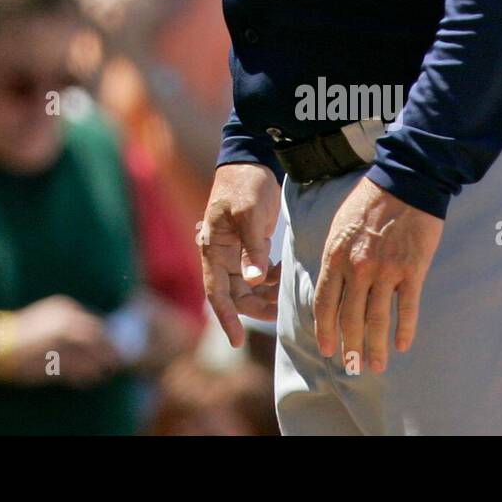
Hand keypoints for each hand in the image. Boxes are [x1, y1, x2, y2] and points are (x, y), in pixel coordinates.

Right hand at [6, 295, 122, 386]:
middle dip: (108, 352)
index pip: (95, 324)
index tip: (112, 346)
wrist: (1, 344)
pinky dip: (86, 377)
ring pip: (91, 357)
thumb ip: (71, 323)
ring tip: (102, 373)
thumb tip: (96, 335)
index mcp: (65, 308)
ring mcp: (61, 342)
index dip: (106, 337)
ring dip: (99, 367)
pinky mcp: (54, 361)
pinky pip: (78, 372)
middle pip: (97, 339)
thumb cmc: (27, 332)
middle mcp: (66, 323)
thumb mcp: (50, 319)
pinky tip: (89, 380)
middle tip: (115, 362)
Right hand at [200, 162, 280, 347]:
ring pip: (249, 288)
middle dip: (258, 307)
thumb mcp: (249, 214)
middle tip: (284, 309)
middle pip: (236, 295)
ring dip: (267, 295)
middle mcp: (221, 255)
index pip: (216, 292)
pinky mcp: (249, 247)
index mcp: (213, 248)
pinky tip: (285, 274)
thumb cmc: (244, 184)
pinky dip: (271, 280)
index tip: (236, 342)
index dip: (225, 318)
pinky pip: (258, 274)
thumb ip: (252, 247)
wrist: (251, 160)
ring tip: (288, 292)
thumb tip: (254, 280)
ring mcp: (235, 252)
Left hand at [313, 176, 443, 373]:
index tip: (326, 349)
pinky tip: (402, 345)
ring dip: (375, 346)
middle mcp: (357, 267)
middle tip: (352, 367)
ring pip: (377, 318)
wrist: (404, 182)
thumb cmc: (369, 202)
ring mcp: (385, 270)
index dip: (325, 329)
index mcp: (335, 256)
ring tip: (375, 365)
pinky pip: (407, 307)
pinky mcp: (412, 270)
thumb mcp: (339, 226)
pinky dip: (404, 329)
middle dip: (349, 346)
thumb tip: (332, 285)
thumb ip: (335, 257)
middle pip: (350, 317)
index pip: (325, 302)